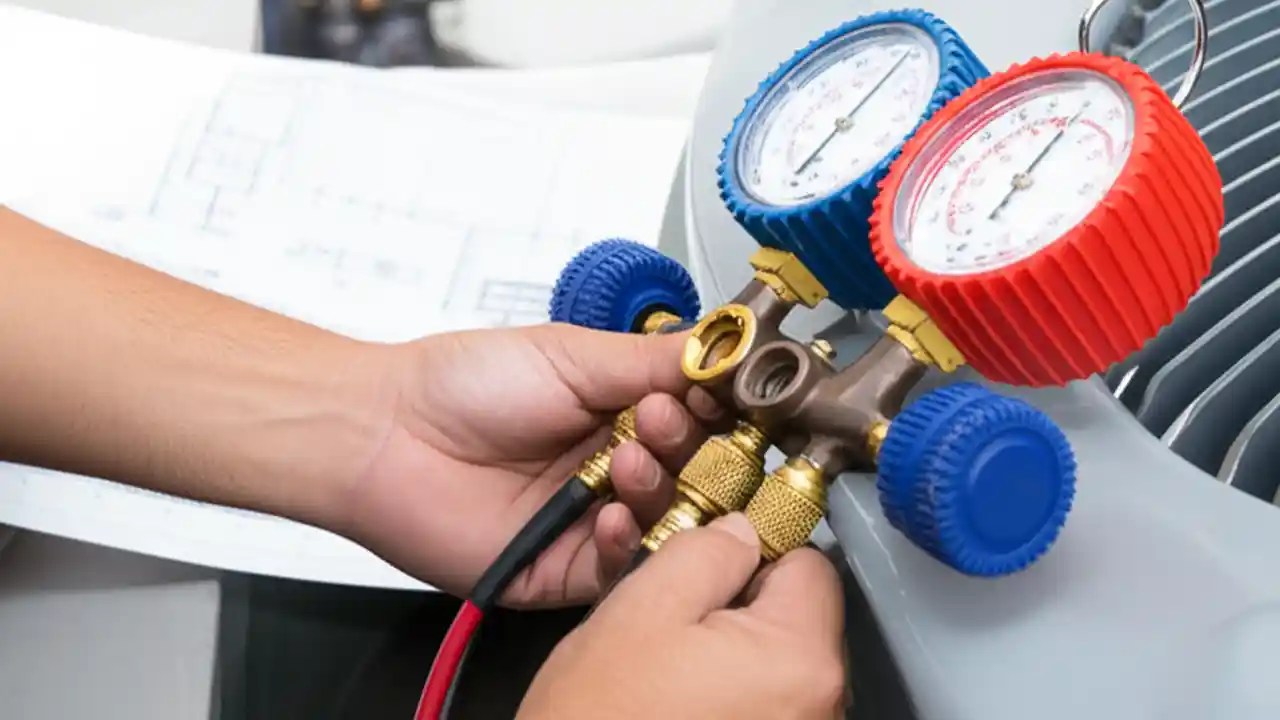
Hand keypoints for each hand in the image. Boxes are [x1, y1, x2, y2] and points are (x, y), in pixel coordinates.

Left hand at [338, 322, 726, 607]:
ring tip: (628, 463)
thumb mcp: (571, 353)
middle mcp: (614, 466)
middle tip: (665, 425)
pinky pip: (620, 571)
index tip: (725, 398)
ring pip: (667, 523)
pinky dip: (626, 545)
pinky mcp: (566, 569)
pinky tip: (612, 517)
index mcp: (620, 410)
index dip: (717, 412)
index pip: (699, 419)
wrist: (384, 435)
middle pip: (695, 474)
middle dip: (692, 452)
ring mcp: (592, 520)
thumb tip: (726, 352)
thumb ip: (654, 359)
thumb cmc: (462, 385)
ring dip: (659, 491)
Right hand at [516, 513, 849, 719]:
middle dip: (740, 604)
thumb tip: (741, 531)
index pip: (810, 564)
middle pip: (797, 618)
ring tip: (667, 667)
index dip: (754, 549)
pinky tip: (678, 702)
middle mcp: (819, 706)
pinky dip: (729, 696)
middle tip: (674, 617)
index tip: (708, 559)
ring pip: (775, 663)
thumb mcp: (642, 609)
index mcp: (800, 658)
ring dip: (729, 651)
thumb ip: (706, 552)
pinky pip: (763, 704)